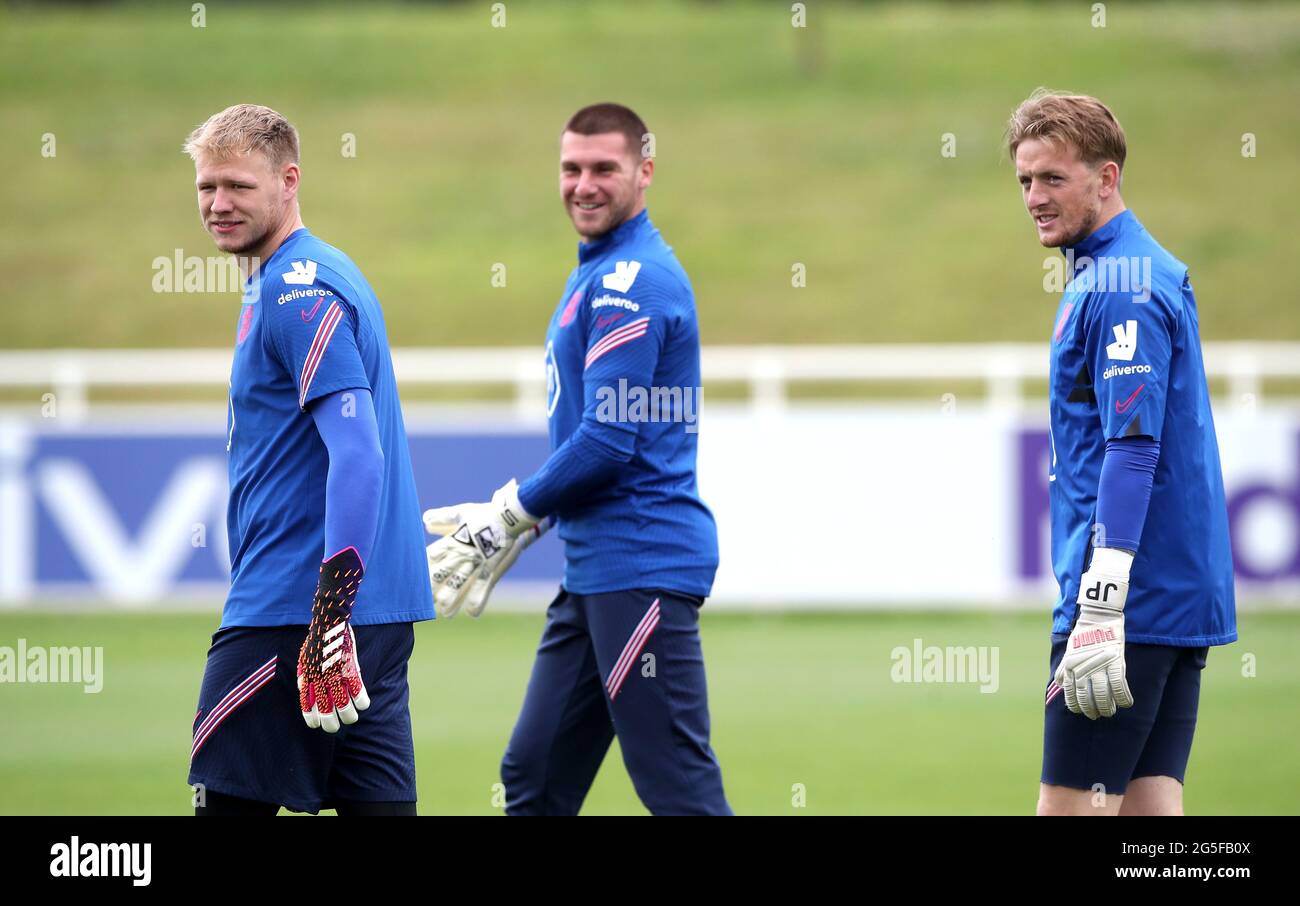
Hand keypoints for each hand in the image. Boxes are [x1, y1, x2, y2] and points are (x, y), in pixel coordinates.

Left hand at [297, 547, 370, 732]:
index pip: (307, 703)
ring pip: (343, 702)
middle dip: (330, 722)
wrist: (329, 618)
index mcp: (307, 676)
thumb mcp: (305, 657)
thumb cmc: (318, 638)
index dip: (311, 717)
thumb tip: (302, 689)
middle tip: (335, 727)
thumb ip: (305, 674)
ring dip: (348, 714)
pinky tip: (365, 705)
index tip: (316, 724)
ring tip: (352, 719)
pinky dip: (362, 698)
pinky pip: (357, 687)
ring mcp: (335, 672)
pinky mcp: (349, 665)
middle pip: (325, 708)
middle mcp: (319, 677)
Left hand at [422, 479, 540, 617]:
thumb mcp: (461, 512)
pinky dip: (478, 600)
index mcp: (452, 540)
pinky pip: (482, 587)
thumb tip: (425, 521)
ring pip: (459, 584)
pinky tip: (472, 613)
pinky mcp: (490, 568)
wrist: (508, 516)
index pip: (431, 557)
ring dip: (451, 599)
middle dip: (431, 589)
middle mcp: (461, 553)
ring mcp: (476, 562)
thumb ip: (443, 518)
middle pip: (441, 574)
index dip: (421, 569)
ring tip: (445, 612)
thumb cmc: (484, 514)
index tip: (412, 580)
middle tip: (423, 603)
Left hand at [1055, 547, 1134, 719]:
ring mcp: (1099, 664)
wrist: (1098, 616)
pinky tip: (1126, 703)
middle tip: (1098, 715)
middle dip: (1092, 710)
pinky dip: (1123, 697)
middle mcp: (1082, 667)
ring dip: (1107, 707)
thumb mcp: (1069, 651)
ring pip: (1102, 694)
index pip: (1071, 694)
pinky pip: (1119, 684)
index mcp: (1070, 666)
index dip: (1076, 706)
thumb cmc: (1083, 635)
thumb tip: (1060, 683)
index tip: (1082, 713)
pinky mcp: (1115, 660)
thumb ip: (1064, 669)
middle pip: (1086, 697)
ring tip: (1110, 712)